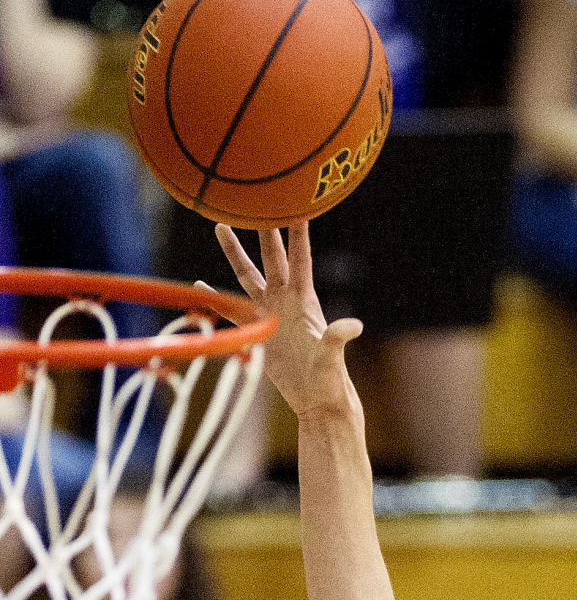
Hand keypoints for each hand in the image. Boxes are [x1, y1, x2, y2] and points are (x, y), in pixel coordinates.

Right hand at [215, 219, 364, 426]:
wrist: (317, 401)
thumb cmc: (330, 380)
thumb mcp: (333, 359)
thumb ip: (338, 340)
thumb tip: (353, 326)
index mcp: (304, 301)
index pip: (301, 258)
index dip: (298, 232)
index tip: (297, 202)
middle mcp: (285, 301)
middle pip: (272, 257)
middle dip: (264, 228)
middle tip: (254, 198)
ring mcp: (269, 314)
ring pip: (247, 276)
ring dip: (234, 253)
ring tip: (220, 225)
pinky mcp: (257, 332)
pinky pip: (230, 311)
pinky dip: (214, 299)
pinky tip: (199, 285)